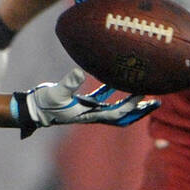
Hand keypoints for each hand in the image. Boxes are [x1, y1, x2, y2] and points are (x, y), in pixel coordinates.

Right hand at [12, 67, 157, 137]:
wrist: (33, 110)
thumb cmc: (44, 104)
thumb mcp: (55, 93)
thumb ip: (67, 84)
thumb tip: (78, 72)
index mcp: (90, 114)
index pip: (118, 112)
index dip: (132, 106)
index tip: (144, 95)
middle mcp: (93, 114)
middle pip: (123, 116)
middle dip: (140, 111)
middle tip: (157, 102)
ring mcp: (89, 109)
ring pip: (116, 107)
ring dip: (131, 102)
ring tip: (145, 92)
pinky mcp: (83, 103)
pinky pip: (103, 96)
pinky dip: (112, 89)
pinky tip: (119, 78)